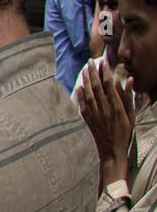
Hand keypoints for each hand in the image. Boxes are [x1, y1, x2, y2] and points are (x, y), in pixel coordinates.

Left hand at [77, 58, 134, 181]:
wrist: (112, 150)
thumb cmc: (125, 132)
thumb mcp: (132, 116)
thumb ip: (130, 98)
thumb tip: (129, 81)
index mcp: (116, 106)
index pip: (109, 85)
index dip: (105, 72)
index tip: (103, 62)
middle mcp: (104, 108)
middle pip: (96, 86)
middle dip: (93, 72)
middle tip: (91, 61)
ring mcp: (94, 113)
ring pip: (88, 93)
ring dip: (85, 80)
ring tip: (84, 69)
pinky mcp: (87, 119)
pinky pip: (82, 104)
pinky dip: (79, 94)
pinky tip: (79, 86)